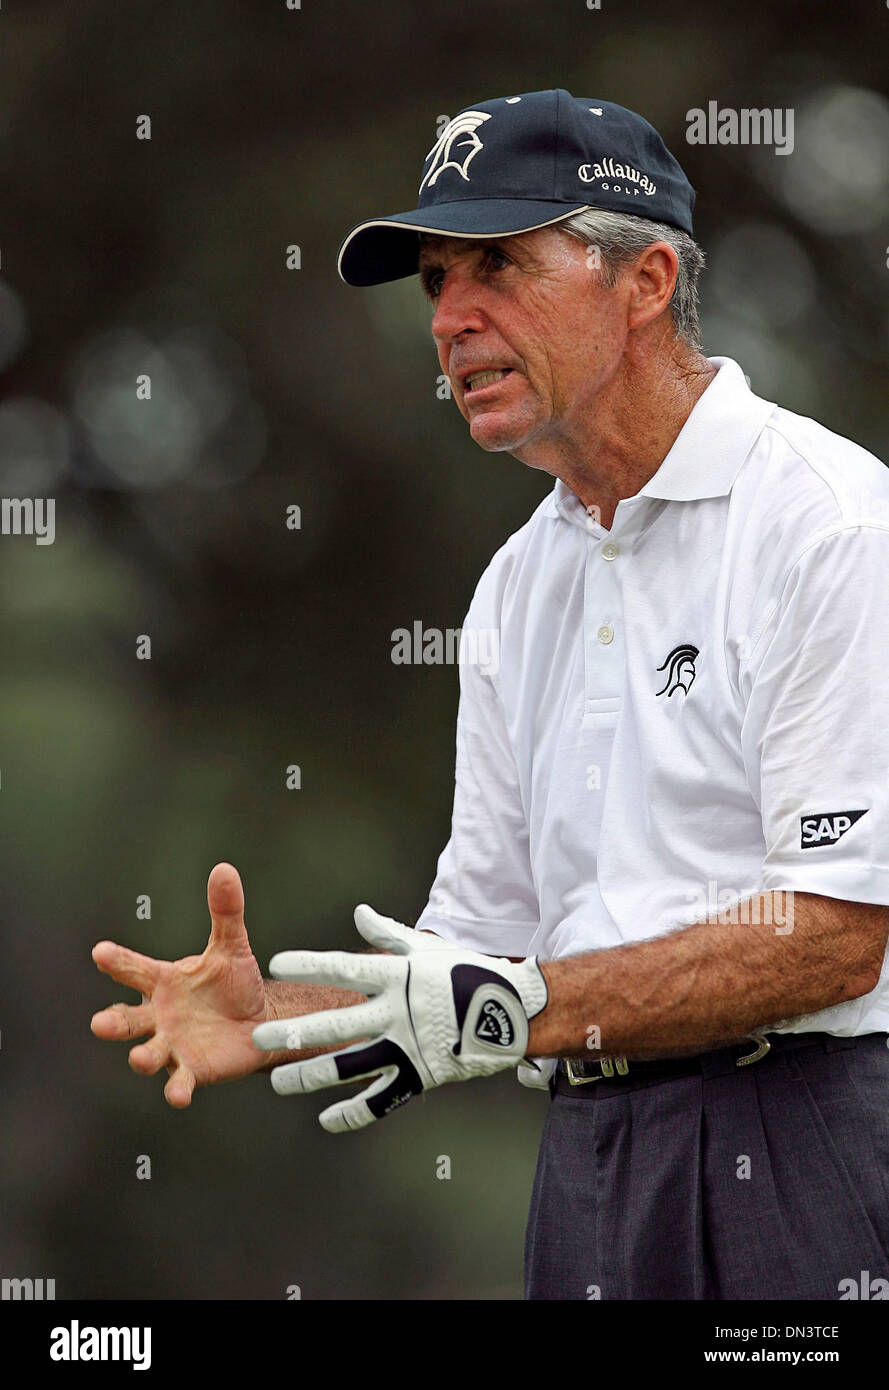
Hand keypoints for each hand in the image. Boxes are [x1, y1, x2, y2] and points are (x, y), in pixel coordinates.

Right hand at [90, 862, 268, 1106]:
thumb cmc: (234, 983)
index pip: (133, 968)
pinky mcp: (191, 1069)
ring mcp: (172, 1044)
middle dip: (112, 1022)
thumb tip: (224, 869)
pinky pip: (179, 1080)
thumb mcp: (231, 945)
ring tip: (140, 1057)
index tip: (101, 953)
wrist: (259, 1021)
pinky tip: (178, 1094)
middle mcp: (159, 1014)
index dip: (117, 961)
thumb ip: (225, 911)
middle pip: (126, 1019)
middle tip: (101, 1024)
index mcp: (163, 981)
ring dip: (141, 1056)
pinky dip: (176, 1088)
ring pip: (146, 1052)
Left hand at [252, 906, 548, 1132]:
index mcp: (397, 977)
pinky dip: (353, 1113)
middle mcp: (396, 1013)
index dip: (311, 966)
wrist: (511, 1012)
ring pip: (350, 1068)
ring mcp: (407, 1048)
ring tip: (279, 1082)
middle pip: (335, 1026)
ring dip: (311, 1077)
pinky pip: (381, 1100)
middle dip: (294, 1032)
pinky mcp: (419, 1075)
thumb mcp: (427, 949)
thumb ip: (388, 935)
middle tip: (258, 1036)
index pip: (344, 969)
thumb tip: (359, 913)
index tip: (278, 963)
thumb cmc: (467, 973)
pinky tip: (326, 1119)